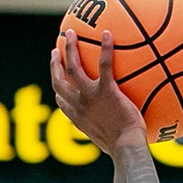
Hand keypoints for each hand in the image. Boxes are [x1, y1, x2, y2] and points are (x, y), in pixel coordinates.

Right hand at [49, 28, 146, 150]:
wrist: (127, 148)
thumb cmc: (125, 149)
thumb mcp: (111, 144)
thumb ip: (110, 133)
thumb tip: (120, 133)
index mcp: (78, 118)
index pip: (62, 100)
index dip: (59, 88)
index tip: (59, 78)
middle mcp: (78, 106)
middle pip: (59, 81)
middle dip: (55, 65)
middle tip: (55, 51)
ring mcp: (90, 97)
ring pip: (72, 68)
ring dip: (69, 49)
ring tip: (70, 33)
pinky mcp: (106, 91)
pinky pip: (104, 64)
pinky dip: (105, 48)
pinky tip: (108, 34)